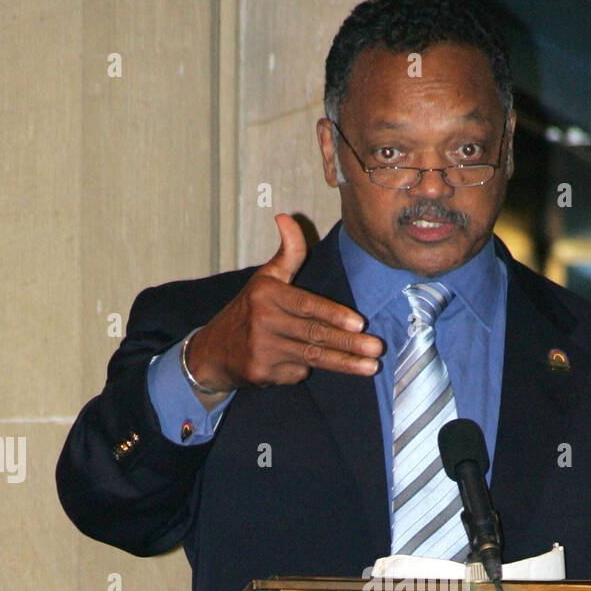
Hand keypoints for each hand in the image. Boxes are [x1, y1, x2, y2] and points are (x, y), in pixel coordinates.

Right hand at [184, 213, 383, 403]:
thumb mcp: (266, 279)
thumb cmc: (249, 310)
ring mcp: (261, 349)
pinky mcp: (261, 373)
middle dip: (349, 344)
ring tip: (371, 366)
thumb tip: (286, 217)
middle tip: (377, 349)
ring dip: (345, 364)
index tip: (359, 323)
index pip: (306, 305)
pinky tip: (309, 366)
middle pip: (314, 334)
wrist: (213, 351)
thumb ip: (287, 253)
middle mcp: (262, 321)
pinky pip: (297, 372)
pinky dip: (306, 369)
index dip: (333, 315)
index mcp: (266, 294)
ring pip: (311, 357)